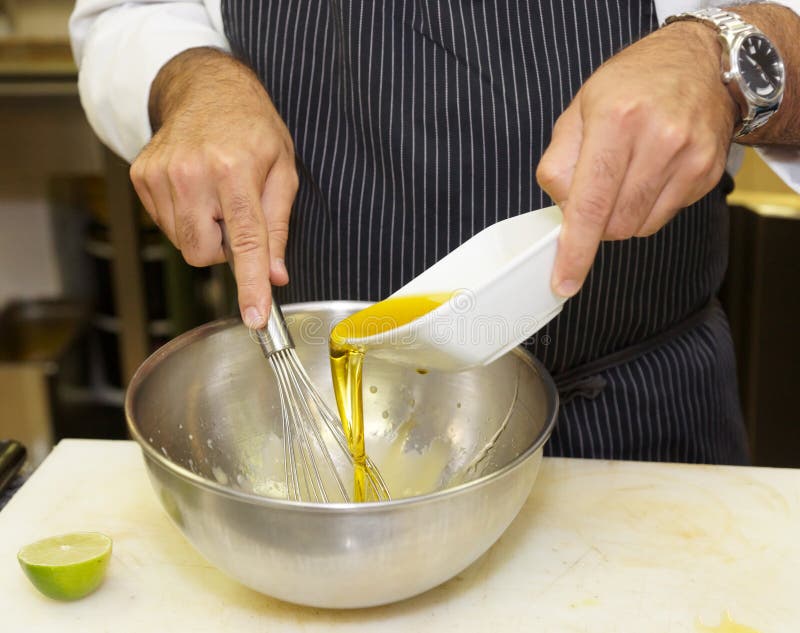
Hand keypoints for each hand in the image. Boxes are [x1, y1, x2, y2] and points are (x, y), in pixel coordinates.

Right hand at [130, 47, 297, 326]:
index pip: (245, 240)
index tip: (254, 317)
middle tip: (235, 211)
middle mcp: (193, 173)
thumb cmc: (252, 129)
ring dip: (204, 231)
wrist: (206, 89)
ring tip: (215, 194)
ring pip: (184, 243)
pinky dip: (185, 218)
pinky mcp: (141, 177)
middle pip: (204, 253)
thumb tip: (275, 274)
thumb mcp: (283, 172)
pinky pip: (165, 226)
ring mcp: (161, 174)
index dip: (251, 284)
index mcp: (235, 169)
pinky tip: (194, 190)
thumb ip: (278, 227)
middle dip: (224, 246)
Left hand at [536, 23, 737, 297]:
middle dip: (595, 223)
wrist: (698, 63)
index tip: (564, 281)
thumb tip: (560, 211)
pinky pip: (662, 218)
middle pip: (614, 224)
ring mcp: (689, 158)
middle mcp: (659, 139)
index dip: (575, 249)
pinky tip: (649, 174)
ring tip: (624, 175)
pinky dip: (645, 208)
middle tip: (594, 190)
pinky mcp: (707, 174)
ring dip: (619, 217)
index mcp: (617, 120)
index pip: (591, 203)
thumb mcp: (578, 110)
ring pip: (638, 227)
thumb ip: (558, 163)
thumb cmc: (631, 86)